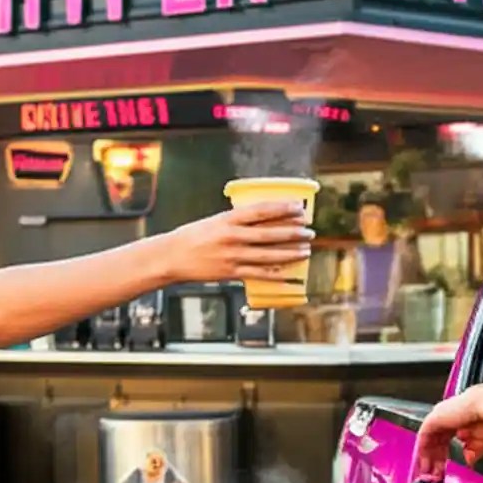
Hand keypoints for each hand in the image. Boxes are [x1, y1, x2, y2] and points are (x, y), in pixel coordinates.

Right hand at [164, 202, 313, 283]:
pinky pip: (257, 274)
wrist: (172, 256)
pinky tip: (289, 274)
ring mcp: (231, 256)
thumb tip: (265, 219)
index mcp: (228, 219)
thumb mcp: (216, 221)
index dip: (283, 209)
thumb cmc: (194, 236)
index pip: (261, 210)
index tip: (299, 207)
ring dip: (290, 253)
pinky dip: (275, 275)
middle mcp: (231, 236)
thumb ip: (237, 221)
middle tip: (309, 232)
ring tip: (305, 251)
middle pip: (270, 234)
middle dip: (293, 233)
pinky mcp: (230, 272)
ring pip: (268, 255)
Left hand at [416, 391, 482, 479]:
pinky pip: (423, 437)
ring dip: (426, 458)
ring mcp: (438, 418)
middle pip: (435, 442)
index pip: (445, 440)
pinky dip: (422, 450)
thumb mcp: (480, 441)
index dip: (443, 456)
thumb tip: (469, 460)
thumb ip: (473, 451)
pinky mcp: (432, 419)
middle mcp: (446, 418)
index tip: (442, 469)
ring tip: (426, 473)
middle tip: (432, 475)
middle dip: (434, 460)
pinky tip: (423, 462)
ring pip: (427, 440)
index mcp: (457, 421)